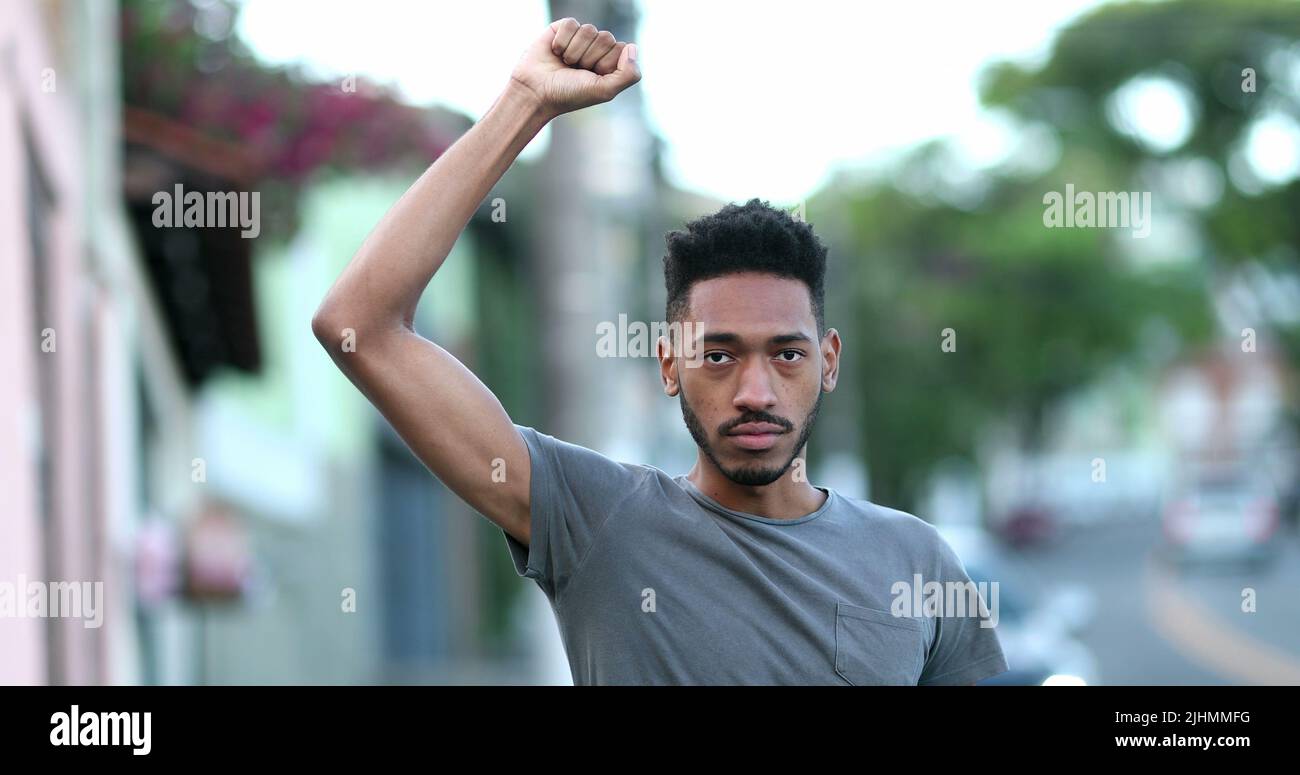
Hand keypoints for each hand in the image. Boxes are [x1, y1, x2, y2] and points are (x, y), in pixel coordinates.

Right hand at [509, 18, 640, 117]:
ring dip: (574, 51)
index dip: (605, 63)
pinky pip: (571, 24)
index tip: (591, 77)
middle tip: (575, 71)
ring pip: (589, 30)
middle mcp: (596, 49)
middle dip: (589, 58)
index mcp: (609, 63)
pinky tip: (554, 52)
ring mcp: (579, 38)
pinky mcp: (562, 29)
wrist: (535, 92)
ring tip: (564, 63)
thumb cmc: (568, 94)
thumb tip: (632, 46)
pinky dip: (562, 41)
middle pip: (606, 38)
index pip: (621, 49)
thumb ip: (628, 74)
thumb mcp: (604, 91)